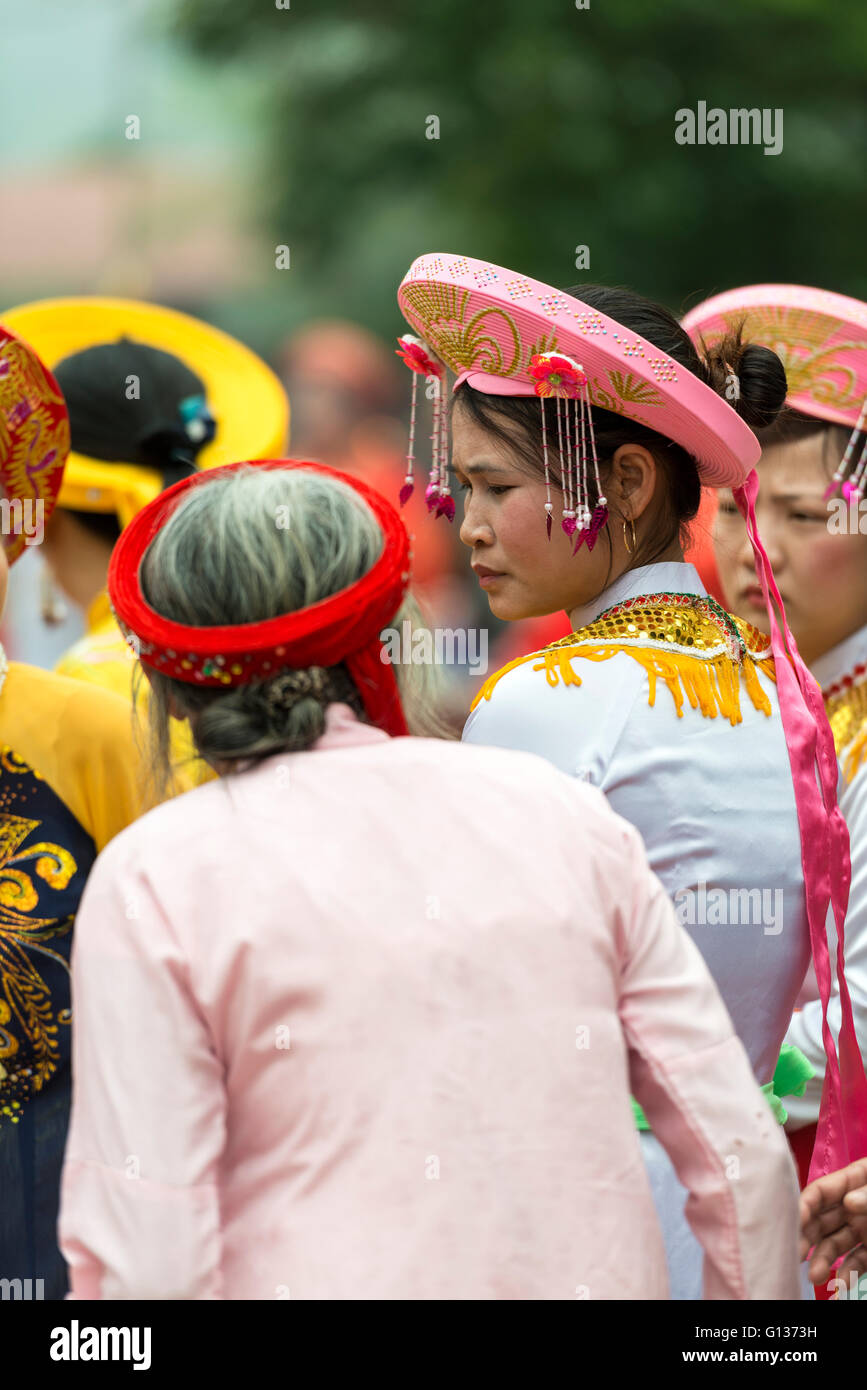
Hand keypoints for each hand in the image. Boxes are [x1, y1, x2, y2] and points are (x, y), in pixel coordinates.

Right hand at [799, 1157, 866, 1284]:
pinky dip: (846, 1275)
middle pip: (823, 1218)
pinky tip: (838, 1287)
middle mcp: (856, 1204)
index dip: (804, 1204)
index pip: (823, 1190)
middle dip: (807, 1235)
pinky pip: (856, 1263)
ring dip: (823, 1258)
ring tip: (815, 1276)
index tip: (793, 1221)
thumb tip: (848, 1203)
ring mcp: (865, 1228)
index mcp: (858, 1178)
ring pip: (836, 1243)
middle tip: (795, 1253)